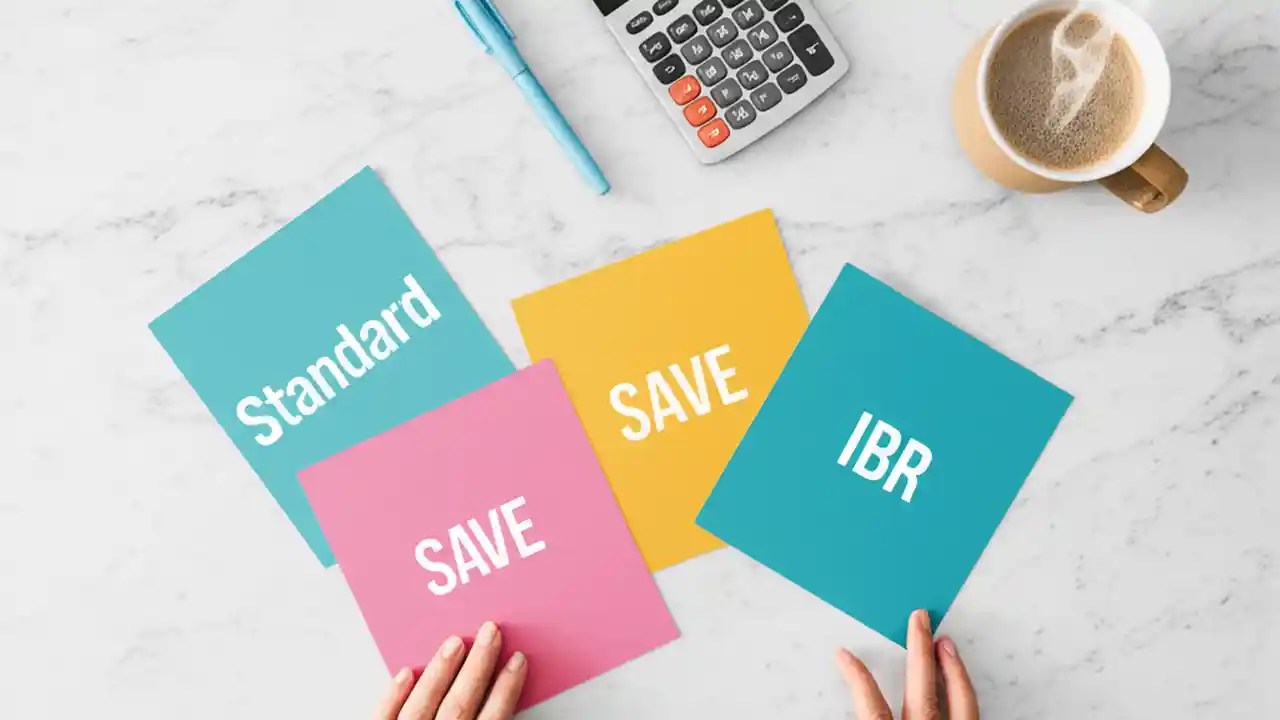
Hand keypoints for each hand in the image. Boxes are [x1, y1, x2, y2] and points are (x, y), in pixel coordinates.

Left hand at [375, 621, 527, 719]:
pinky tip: (406, 672)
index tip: (517, 661)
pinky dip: (394, 695)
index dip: (506, 688)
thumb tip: (501, 701)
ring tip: (455, 641)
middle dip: (479, 664)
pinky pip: (384, 716)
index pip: (492, 718)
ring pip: (424, 703)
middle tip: (491, 632)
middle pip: (461, 702)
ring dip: (441, 670)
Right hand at [835, 609, 978, 719]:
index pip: (872, 704)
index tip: (844, 654)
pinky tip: (962, 684)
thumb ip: (869, 718)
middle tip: (918, 619)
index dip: (858, 676)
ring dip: (953, 668)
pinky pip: (973, 714)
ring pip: (960, 701)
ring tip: (945, 642)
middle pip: (922, 690)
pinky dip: (966, 693)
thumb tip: (857, 707)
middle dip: (920, 651)